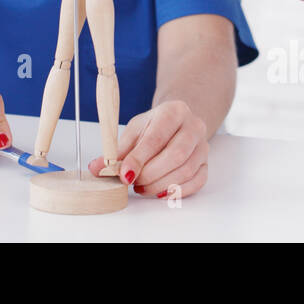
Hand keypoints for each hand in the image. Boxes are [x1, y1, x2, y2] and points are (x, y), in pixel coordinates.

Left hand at [87, 99, 208, 198]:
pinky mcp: (206, 163)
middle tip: (133, 182)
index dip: (139, 159)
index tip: (124, 174)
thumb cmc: (155, 126)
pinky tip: (161, 192)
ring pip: (186, 171)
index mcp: (173, 111)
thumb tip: (97, 168)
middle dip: (150, 174)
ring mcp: (203, 146)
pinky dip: (177, 191)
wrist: (178, 123)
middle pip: (175, 155)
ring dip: (160, 185)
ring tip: (142, 187)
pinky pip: (196, 182)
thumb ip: (117, 150)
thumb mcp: (135, 130)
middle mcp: (193, 126)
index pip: (156, 138)